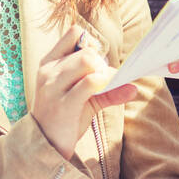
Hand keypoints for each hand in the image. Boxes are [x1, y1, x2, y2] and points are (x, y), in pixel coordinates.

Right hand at [31, 24, 138, 158]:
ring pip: (87, 61)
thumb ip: (105, 89)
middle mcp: (49, 71)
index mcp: (49, 63)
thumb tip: (133, 87)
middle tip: (104, 79)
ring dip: (104, 72)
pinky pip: (90, 82)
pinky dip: (106, 82)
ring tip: (104, 85)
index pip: (73, 34)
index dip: (91, 44)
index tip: (96, 62)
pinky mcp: (64, 104)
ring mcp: (54, 87)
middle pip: (86, 50)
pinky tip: (107, 90)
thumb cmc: (63, 117)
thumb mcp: (81, 98)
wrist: (45, 145)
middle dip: (102, 62)